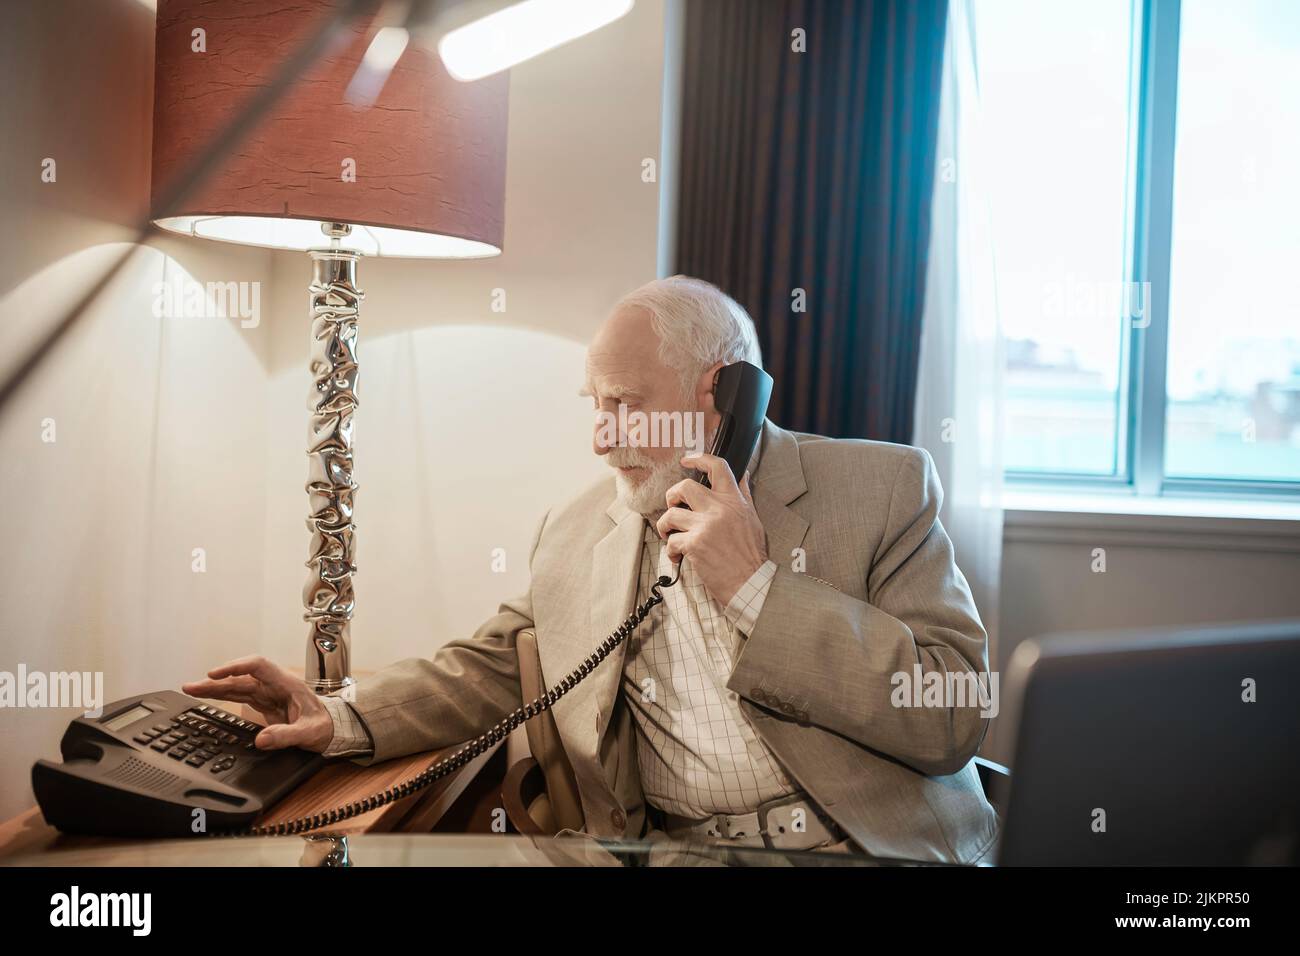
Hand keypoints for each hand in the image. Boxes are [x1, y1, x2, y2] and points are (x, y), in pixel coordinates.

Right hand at [181, 656, 332, 752]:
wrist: (331, 729)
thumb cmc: (324, 725)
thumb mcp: (310, 732)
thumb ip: (287, 736)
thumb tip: (262, 740)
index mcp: (287, 684)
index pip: (258, 666)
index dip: (236, 667)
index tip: (216, 675)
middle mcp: (274, 685)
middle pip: (241, 677)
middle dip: (216, 680)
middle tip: (191, 686)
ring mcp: (268, 693)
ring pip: (237, 686)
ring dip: (214, 688)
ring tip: (190, 689)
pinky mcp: (263, 703)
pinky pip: (240, 696)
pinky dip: (222, 696)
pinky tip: (207, 697)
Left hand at [655, 453, 767, 605]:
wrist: (751, 583)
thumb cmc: (752, 554)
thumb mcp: (753, 518)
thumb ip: (744, 495)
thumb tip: (742, 475)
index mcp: (734, 501)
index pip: (717, 467)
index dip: (698, 459)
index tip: (686, 460)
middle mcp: (719, 509)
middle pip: (684, 487)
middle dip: (671, 496)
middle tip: (673, 507)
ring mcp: (705, 526)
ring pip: (670, 515)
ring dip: (665, 526)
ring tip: (670, 535)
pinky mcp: (694, 544)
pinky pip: (671, 541)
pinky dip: (671, 551)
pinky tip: (678, 557)